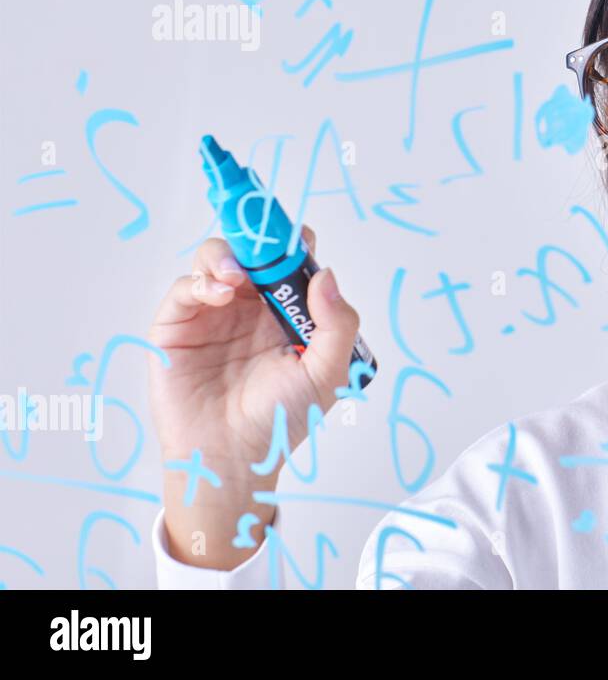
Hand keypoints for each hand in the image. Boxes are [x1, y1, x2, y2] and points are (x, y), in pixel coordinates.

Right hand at [146, 225, 359, 568]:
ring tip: (237, 278)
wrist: (233, 459)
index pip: (291, 261)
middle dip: (256, 240)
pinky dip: (201, 281)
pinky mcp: (178, 327)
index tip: (300, 240)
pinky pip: (185, 289)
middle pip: (250, 251)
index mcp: (288, 312)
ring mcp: (213, 314)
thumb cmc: (281, 420)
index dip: (294, 245)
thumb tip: (326, 273)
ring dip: (227, 256)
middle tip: (264, 247)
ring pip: (215, 259)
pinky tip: (219, 293)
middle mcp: (250, 306)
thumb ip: (338, 323)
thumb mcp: (328, 373)